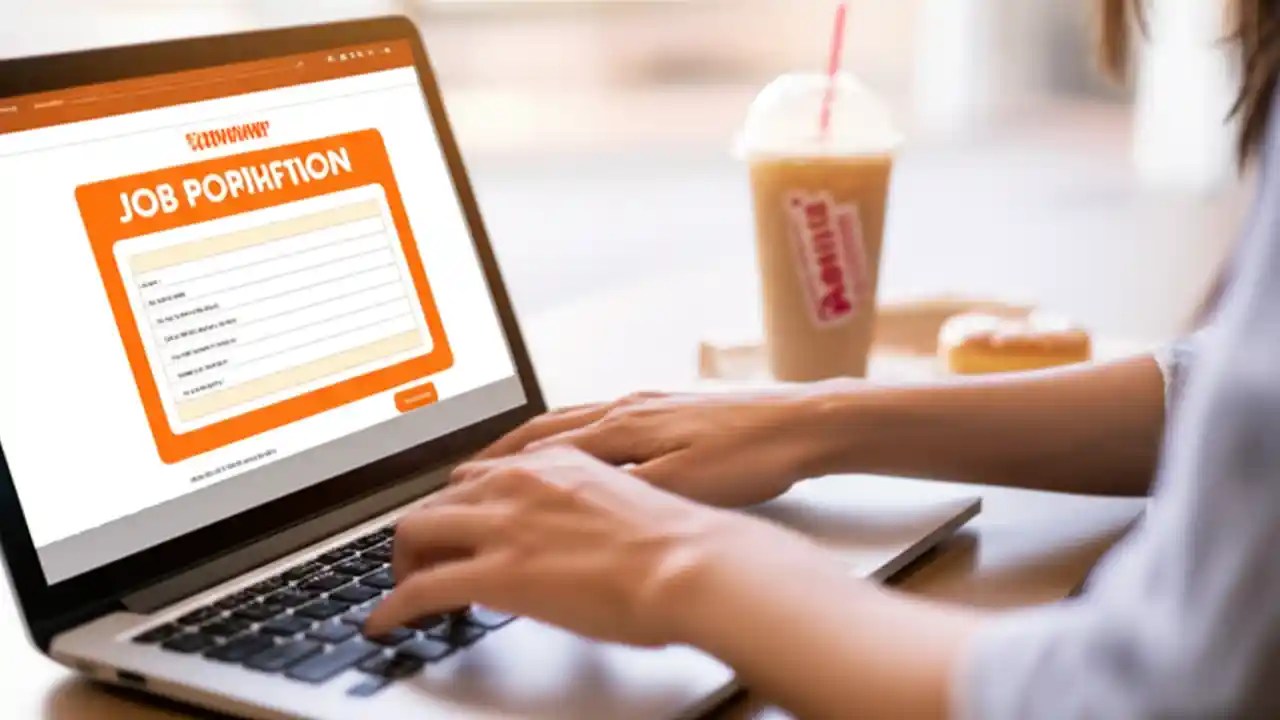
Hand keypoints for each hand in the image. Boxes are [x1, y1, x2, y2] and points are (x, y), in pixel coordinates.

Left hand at [364, 446, 814, 645]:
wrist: (693, 564)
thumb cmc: (681, 542)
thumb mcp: (629, 501)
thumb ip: (593, 505)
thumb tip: (584, 532)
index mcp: (559, 461)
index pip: (486, 470)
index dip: (464, 502)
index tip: (459, 521)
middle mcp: (523, 480)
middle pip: (444, 494)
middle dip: (427, 528)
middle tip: (425, 557)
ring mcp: (505, 523)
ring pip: (419, 529)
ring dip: (405, 560)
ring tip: (405, 587)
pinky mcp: (496, 571)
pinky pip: (420, 587)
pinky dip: (394, 606)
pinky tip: (386, 622)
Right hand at [477, 388, 842, 506]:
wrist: (806, 423)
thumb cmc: (752, 456)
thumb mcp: (685, 484)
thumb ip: (625, 489)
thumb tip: (570, 496)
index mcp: (624, 427)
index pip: (543, 449)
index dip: (498, 472)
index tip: (460, 490)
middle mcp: (626, 408)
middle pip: (545, 429)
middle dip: (498, 453)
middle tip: (460, 477)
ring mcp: (646, 405)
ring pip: (569, 421)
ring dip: (528, 441)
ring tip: (500, 460)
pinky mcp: (667, 409)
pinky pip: (596, 420)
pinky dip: (566, 435)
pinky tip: (572, 449)